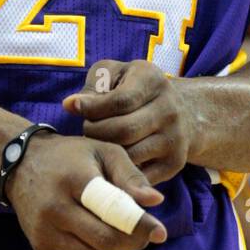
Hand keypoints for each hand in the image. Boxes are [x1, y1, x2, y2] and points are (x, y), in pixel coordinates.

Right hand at [5, 133, 166, 249]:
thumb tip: (156, 201)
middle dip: (134, 242)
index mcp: (74, 180)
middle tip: (146, 235)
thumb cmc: (70, 157)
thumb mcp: (102, 151)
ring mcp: (46, 234)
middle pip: (105, 241)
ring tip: (129, 242)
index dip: (139, 224)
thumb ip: (129, 175)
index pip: (111, 209)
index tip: (160, 231)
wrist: (21, 166)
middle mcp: (56, 209)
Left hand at [63, 58, 194, 184]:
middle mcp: (169, 109)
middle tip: (88, 129)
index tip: (75, 107)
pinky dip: (120, 170)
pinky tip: (111, 159)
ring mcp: (175, 138)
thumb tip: (70, 105)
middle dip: (96, 132)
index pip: (120, 100)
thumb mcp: (114, 75)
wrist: (180, 110)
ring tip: (99, 142)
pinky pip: (138, 174)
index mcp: (153, 80)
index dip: (92, 107)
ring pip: (130, 155)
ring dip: (106, 152)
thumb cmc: (134, 89)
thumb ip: (92, 88)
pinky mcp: (174, 162)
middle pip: (123, 131)